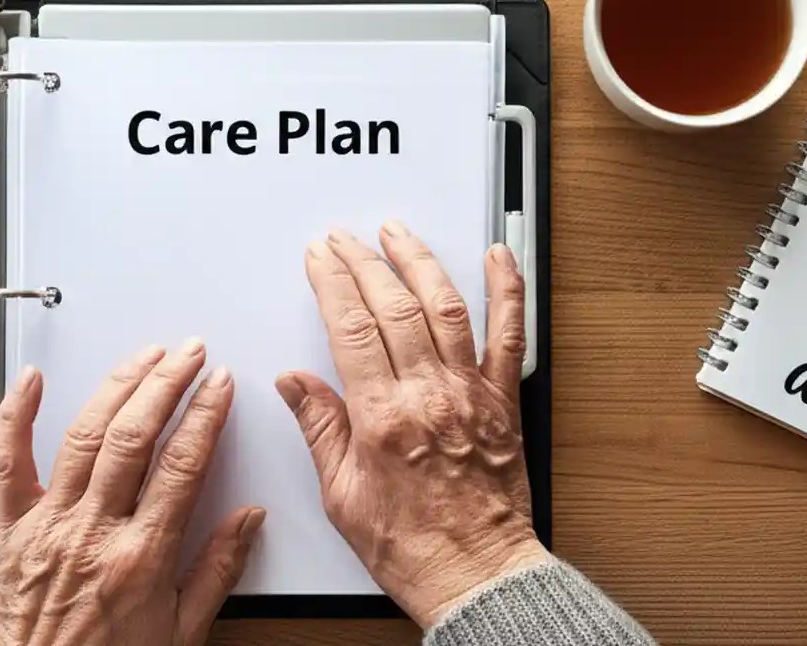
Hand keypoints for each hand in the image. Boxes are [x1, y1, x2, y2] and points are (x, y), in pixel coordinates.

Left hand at [0, 340, 264, 645]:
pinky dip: (15, 416)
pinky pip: (7, 463)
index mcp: (141, 558)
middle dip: (168, 384)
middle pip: (135, 437)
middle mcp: (93, 532)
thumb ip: (219, 569)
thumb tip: (249, 519)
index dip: (206, 415)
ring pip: (84, 436)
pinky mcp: (11, 529)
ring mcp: (49, 525)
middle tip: (191, 353)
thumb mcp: (183, 632)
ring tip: (145, 356)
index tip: (221, 385)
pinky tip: (30, 380)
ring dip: (118, 387)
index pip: (183, 464)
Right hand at [276, 221, 547, 626]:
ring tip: (398, 232)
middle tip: (344, 238)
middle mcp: (428, 395)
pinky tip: (497, 257)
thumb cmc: (412, 546)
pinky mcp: (503, 400)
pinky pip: (510, 334)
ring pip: (445, 306)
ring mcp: (470, 392)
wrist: (476, 574)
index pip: (350, 327)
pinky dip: (507, 290)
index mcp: (383, 418)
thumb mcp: (342, 495)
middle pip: (392, 306)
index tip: (319, 258)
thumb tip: (295, 382)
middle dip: (364, 262)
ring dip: (419, 261)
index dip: (332, 282)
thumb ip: (320, 428)